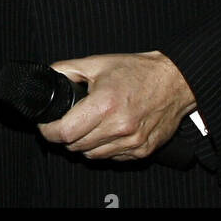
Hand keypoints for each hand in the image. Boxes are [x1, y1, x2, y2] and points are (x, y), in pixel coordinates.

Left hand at [36, 51, 196, 160]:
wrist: (175, 81)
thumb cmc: (138, 71)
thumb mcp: (97, 63)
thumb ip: (67, 69)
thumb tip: (48, 75)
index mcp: (105, 104)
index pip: (65, 132)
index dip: (48, 131)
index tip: (45, 125)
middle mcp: (119, 127)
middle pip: (76, 146)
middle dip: (64, 136)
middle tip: (65, 122)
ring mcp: (132, 142)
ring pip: (92, 155)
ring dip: (83, 144)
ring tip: (85, 126)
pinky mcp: (142, 151)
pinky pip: (112, 158)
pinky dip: (103, 149)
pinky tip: (105, 132)